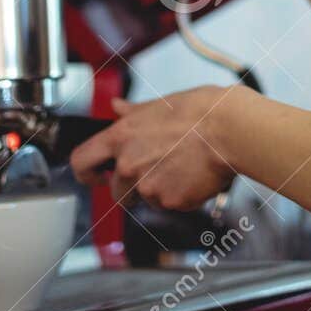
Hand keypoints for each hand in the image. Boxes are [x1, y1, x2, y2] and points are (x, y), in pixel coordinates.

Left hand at [68, 87, 238, 212]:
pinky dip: (181, 196)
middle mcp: (129, 165)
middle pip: (117, 191)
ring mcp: (148, 187)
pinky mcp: (171, 202)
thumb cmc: (199, 112)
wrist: (228, 131)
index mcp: (121, 138)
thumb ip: (132, 112)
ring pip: (146, 199)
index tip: (95, 176)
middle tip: (157, 170)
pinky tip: (194, 176)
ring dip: (159, 191)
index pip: (82, 161)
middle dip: (133, 187)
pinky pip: (170, 205)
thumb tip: (117, 107)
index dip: (86, 172)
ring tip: (182, 167)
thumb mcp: (158, 105)